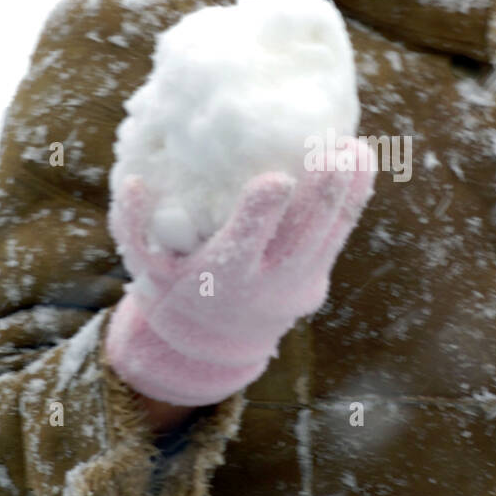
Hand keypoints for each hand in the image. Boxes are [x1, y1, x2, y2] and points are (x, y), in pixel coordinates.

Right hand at [106, 139, 375, 403]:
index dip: (259, 214)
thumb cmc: (175, 287)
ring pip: (327, 237)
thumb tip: (133, 182)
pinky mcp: (315, 284)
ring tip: (359, 149)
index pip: (242, 245)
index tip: (276, 179)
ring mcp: (295, 286)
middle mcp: (264, 285)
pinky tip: (363, 163)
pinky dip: (353, 201)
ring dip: (346, 192)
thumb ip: (134, 224)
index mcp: (221, 278)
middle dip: (320, 196)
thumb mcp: (146, 264)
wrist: (211, 345)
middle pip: (299, 239)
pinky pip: (337, 238)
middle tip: (335, 152)